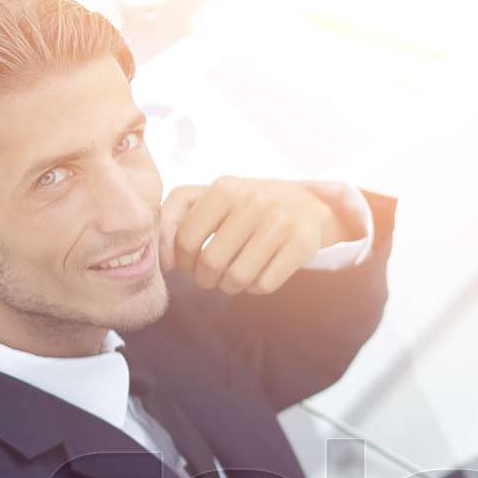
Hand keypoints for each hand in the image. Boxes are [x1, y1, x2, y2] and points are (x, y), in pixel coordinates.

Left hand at [158, 177, 351, 293]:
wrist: (312, 203)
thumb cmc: (252, 205)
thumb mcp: (216, 196)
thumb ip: (178, 216)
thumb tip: (166, 263)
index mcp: (225, 188)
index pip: (186, 239)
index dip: (182, 262)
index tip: (190, 265)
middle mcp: (254, 201)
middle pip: (211, 263)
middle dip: (206, 280)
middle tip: (212, 278)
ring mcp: (281, 222)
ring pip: (238, 278)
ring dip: (230, 287)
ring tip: (233, 280)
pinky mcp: (303, 243)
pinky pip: (265, 284)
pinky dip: (255, 289)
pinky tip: (258, 277)